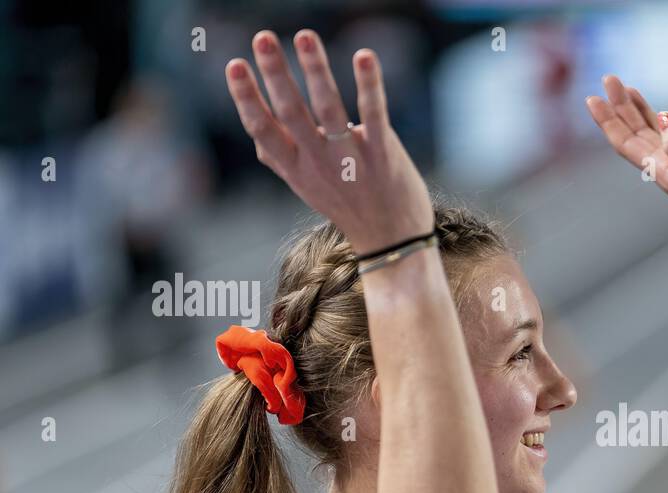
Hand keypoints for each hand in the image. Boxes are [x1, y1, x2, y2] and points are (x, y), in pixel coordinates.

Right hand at [225, 30, 431, 255]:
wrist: (392, 240)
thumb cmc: (345, 204)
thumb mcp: (305, 187)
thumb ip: (280, 159)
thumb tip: (255, 134)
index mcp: (294, 167)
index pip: (262, 129)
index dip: (246, 97)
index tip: (234, 65)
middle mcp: (318, 163)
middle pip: (291, 112)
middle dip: (275, 74)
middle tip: (263, 37)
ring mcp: (351, 159)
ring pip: (329, 109)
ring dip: (316, 70)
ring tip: (305, 36)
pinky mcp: (383, 154)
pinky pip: (374, 114)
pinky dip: (369, 84)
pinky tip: (363, 56)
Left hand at [585, 75, 667, 271]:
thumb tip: (665, 116)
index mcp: (662, 169)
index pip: (626, 141)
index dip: (609, 121)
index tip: (593, 98)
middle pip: (636, 130)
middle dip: (621, 106)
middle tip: (609, 78)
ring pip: (658, 129)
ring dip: (641, 111)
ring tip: (628, 90)